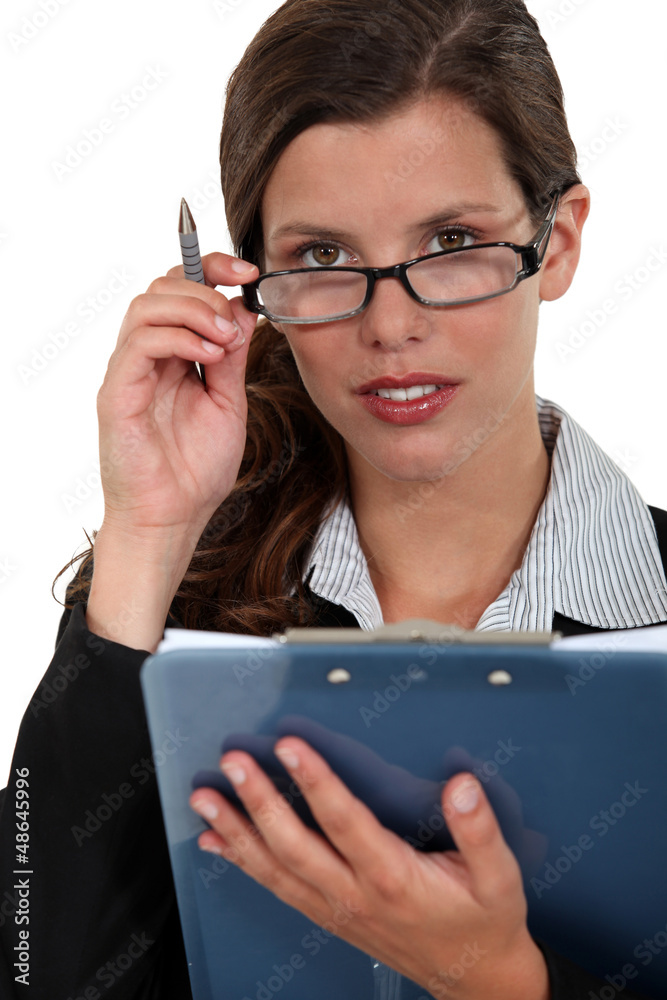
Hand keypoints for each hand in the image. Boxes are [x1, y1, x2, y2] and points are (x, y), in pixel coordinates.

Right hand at [96, 252, 258, 540]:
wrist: (174, 516)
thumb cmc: (196, 469)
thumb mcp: (229, 402)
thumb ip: (233, 357)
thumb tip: (244, 309)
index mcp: (173, 354)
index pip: (182, 288)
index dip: (213, 269)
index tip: (248, 273)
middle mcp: (146, 356)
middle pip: (162, 285)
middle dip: (206, 287)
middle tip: (237, 318)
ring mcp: (129, 371)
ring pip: (147, 304)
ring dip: (194, 310)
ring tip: (226, 340)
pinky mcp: (117, 392)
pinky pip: (139, 342)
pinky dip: (178, 337)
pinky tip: (209, 356)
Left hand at [189, 738, 548, 999]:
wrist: (474, 979)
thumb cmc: (482, 922)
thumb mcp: (498, 877)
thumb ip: (479, 829)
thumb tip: (461, 787)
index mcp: (393, 877)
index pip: (344, 822)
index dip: (314, 782)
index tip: (289, 747)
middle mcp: (355, 893)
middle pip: (294, 845)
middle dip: (258, 801)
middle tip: (233, 764)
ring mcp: (336, 908)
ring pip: (274, 868)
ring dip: (236, 832)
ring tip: (205, 799)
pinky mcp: (328, 915)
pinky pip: (277, 888)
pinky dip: (243, 863)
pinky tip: (217, 843)